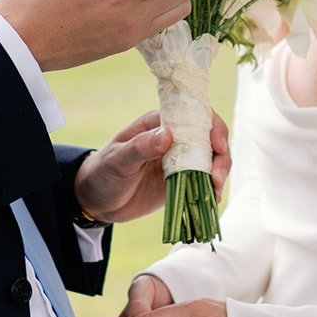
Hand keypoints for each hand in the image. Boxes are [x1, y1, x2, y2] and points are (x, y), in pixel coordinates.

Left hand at [73, 111, 230, 226]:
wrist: (96, 201)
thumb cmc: (102, 172)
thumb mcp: (117, 159)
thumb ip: (140, 146)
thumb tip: (166, 134)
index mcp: (158, 123)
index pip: (194, 115)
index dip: (212, 126)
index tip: (217, 144)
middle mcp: (174, 139)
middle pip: (210, 138)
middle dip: (220, 156)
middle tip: (216, 176)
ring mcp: (179, 161)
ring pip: (211, 161)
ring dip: (219, 173)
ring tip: (216, 190)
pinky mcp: (181, 181)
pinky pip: (203, 182)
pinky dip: (212, 189)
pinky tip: (213, 199)